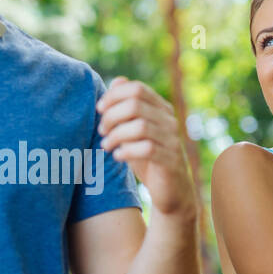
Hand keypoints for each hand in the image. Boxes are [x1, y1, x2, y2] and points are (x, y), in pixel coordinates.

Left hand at [96, 77, 196, 217]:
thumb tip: (117, 81)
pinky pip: (147, 149)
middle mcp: (170, 121)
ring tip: (107, 145)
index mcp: (162, 109)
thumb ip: (126, 107)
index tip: (100, 110)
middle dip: (111, 116)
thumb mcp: (134, 131)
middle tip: (102, 130)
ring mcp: (173, 140)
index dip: (114, 96)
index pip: (137, 89)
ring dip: (116, 135)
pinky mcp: (171, 161)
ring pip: (140, 126)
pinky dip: (127, 151)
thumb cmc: (148, 159)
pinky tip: (118, 156)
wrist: (171, 192)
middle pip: (135, 105)